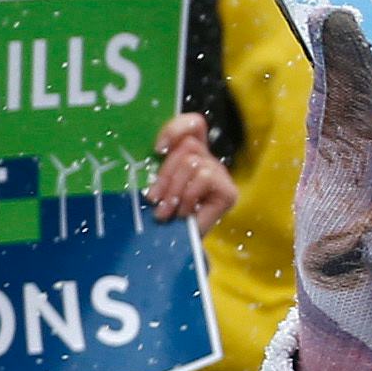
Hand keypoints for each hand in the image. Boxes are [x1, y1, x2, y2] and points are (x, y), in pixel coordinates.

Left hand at [147, 112, 235, 228]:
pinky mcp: (227, 191)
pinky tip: (183, 213)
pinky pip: (204, 178)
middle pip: (188, 145)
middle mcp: (208, 159)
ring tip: (165, 210)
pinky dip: (188, 196)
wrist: (180, 246)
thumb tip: (144, 156)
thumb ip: (157, 168)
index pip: (194, 124)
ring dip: (174, 189)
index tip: (157, 149)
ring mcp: (220, 174)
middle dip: (165, 173)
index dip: (176, 128)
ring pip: (193, 162)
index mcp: (191, 153)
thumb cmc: (166, 214)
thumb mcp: (158, 186)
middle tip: (154, 198)